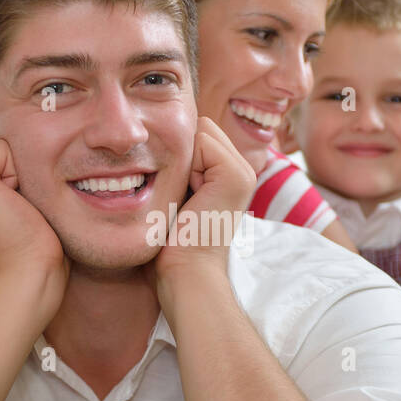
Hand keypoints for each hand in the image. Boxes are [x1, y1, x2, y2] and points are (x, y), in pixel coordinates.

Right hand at [0, 128, 67, 304]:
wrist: (29, 276)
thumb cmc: (30, 249)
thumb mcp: (6, 208)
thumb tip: (9, 146)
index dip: (8, 171)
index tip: (12, 210)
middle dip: (9, 165)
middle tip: (14, 207)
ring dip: (14, 168)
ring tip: (14, 206)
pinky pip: (0, 148)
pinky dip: (17, 172)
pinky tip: (15, 204)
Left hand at [150, 116, 256, 291]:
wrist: (186, 272)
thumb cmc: (172, 244)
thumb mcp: (177, 196)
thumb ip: (181, 168)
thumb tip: (157, 139)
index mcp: (230, 174)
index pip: (198, 134)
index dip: (179, 156)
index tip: (180, 195)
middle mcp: (243, 169)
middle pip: (199, 128)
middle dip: (183, 155)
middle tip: (184, 198)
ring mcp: (244, 171)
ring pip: (200, 131)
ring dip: (183, 161)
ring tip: (188, 199)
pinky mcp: (236, 174)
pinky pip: (201, 140)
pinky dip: (188, 166)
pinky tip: (192, 197)